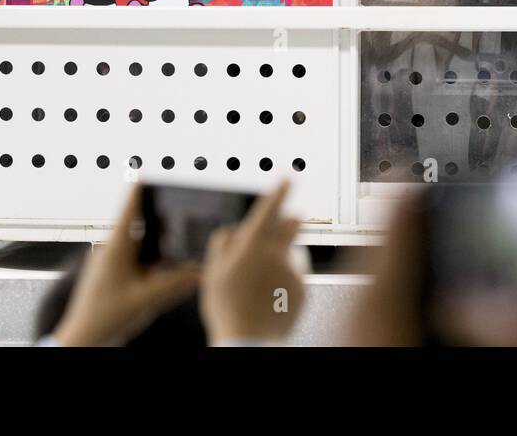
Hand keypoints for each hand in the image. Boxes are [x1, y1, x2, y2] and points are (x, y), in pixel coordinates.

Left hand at [53, 186, 200, 345]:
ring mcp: (110, 262)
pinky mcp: (113, 275)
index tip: (151, 171)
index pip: (130, 206)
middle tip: (179, 210)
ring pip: (138, 242)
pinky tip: (163, 268)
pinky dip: (151, 257)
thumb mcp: (146, 299)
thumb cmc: (102, 319)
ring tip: (176, 241)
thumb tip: (201, 271)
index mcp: (116, 247)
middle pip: (139, 222)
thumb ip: (176, 284)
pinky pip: (136, 258)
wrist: (83, 340)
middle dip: (159, 217)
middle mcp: (111, 250)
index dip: (141, 187)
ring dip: (156, 241)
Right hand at [200, 181, 302, 343]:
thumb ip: (222, 244)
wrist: (248, 341)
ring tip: (263, 282)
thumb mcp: (212, 272)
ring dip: (284, 256)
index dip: (279, 189)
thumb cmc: (228, 309)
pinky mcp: (304, 287)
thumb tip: (233, 230)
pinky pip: (298, 274)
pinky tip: (273, 293)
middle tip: (281, 230)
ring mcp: (292, 270)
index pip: (269, 208)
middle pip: (293, 224)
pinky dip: (288, 278)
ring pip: (294, 251)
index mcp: (252, 246)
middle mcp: (276, 253)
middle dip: (289, 221)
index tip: (288, 176)